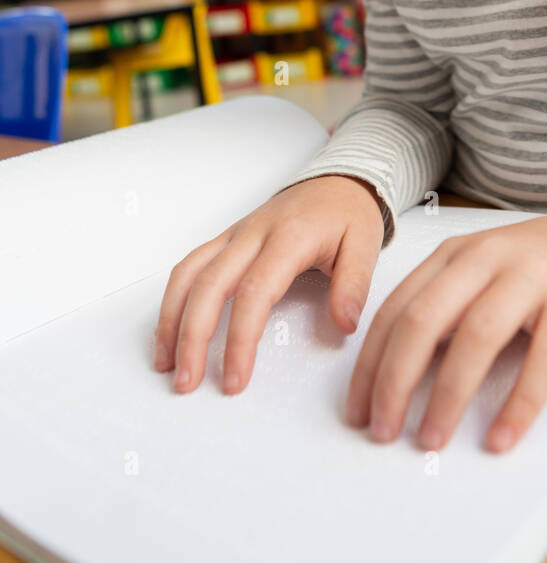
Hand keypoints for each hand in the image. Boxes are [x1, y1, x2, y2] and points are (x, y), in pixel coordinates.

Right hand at [152, 174, 384, 393]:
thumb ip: (355, 285)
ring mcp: (235, 235)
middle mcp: (253, 234)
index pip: (254, 293)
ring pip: (188, 274)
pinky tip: (169, 330)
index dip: (239, 340)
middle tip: (187, 383)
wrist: (337, 179)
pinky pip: (188, 266)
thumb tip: (343, 324)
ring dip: (171, 320)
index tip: (235, 379)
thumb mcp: (365, 244)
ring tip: (166, 364)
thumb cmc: (348, 214)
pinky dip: (172, 299)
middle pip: (208, 286)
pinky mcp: (226, 239)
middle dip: (192, 338)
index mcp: (288, 237)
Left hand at [344, 211, 546, 453]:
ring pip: (477, 336)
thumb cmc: (531, 270)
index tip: (357, 412)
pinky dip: (519, 402)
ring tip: (432, 440)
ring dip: (448, 394)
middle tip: (383, 431)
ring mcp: (530, 278)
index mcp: (452, 255)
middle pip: (424, 320)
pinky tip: (500, 437)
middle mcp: (484, 259)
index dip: (370, 365)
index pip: (395, 310)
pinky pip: (543, 358)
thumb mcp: (476, 274)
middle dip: (395, 381)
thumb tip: (389, 377)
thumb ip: (438, 308)